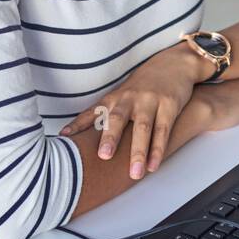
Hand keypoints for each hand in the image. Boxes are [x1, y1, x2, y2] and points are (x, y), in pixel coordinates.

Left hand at [60, 41, 212, 178]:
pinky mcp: (169, 105)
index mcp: (115, 98)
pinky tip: (153, 166)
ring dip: (138, 152)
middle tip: (103, 156)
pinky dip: (158, 149)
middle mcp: (130, 99)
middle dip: (110, 137)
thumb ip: (105, 113)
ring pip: (143, 128)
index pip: (93, 112)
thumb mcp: (122, 95)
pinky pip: (163, 130)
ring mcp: (150, 101)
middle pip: (118, 118)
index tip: (64, 137)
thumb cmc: (143, 86)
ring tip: (134, 174)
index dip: (78, 124)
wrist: (174, 64)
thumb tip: (75, 136)